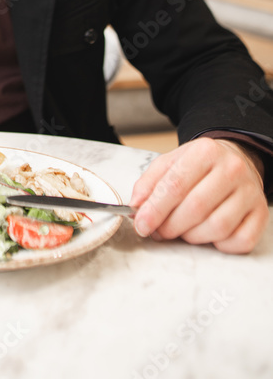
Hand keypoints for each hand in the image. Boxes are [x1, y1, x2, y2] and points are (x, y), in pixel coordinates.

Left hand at [130, 138, 267, 253]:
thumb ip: (149, 182)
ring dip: (192, 236)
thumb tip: (136, 206)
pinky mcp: (260, 214)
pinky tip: (208, 234)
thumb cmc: (199, 165)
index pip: (175, 185)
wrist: (235, 160)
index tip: (141, 225)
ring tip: (182, 230)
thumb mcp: (171, 162)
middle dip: (170, 226)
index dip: (155, 209)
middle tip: (159, 231)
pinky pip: (239, 241)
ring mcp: (250, 193)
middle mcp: (232, 169)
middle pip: (195, 208)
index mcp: (205, 151)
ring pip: (217, 228)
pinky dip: (219, 245)